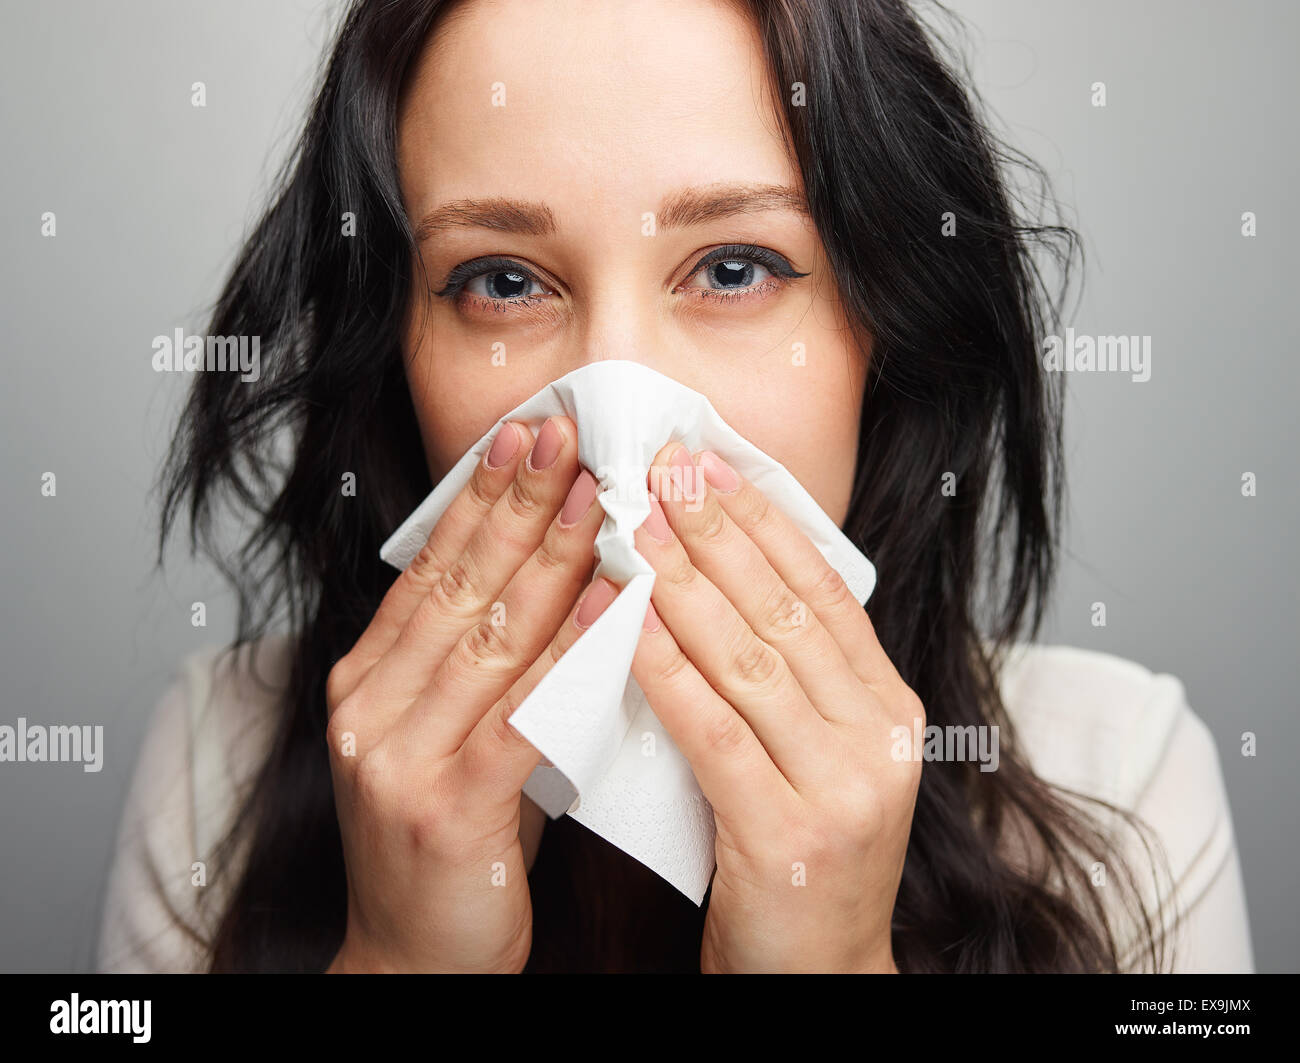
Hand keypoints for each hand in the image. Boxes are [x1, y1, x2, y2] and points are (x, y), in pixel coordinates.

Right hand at [323, 416, 614, 972]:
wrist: (415, 960)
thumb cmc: (450, 840)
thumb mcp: (455, 732)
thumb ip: (487, 663)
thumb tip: (557, 577)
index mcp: (369, 678)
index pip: (434, 568)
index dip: (483, 498)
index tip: (528, 435)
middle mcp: (371, 704)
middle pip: (460, 584)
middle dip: (519, 502)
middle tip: (568, 434)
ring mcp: (398, 754)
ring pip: (492, 635)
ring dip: (551, 556)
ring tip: (600, 494)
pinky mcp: (444, 804)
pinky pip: (523, 711)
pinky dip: (572, 651)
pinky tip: (610, 602)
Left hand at [630, 442, 921, 973]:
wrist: (817, 975)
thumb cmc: (799, 853)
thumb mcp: (815, 752)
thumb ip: (789, 675)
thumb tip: (718, 574)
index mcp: (889, 706)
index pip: (822, 589)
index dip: (762, 519)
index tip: (707, 462)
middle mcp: (880, 737)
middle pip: (784, 611)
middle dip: (717, 530)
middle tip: (661, 469)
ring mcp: (843, 787)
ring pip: (750, 659)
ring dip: (683, 583)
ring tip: (634, 525)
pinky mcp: (789, 835)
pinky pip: (713, 730)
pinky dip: (665, 669)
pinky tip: (624, 622)